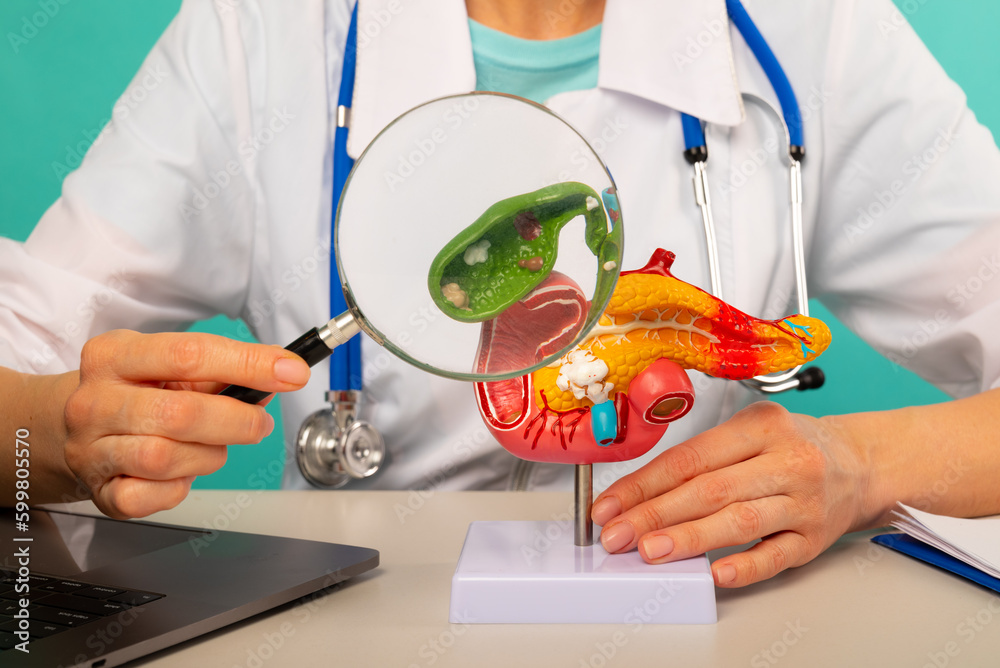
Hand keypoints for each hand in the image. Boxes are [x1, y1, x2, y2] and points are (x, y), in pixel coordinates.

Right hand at [62, 330, 310, 518]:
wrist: (68, 426)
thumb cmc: (133, 391)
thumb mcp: (166, 364)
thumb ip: (222, 367)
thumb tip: (280, 371)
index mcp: (113, 355)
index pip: (191, 353)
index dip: (249, 364)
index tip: (290, 372)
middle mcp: (95, 401)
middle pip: (181, 413)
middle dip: (237, 421)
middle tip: (259, 423)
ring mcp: (90, 449)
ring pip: (166, 458)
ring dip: (209, 455)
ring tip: (213, 446)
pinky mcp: (100, 491)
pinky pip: (150, 497)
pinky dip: (178, 489)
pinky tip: (181, 473)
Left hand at [591, 402, 871, 586]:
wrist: (862, 463)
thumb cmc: (792, 446)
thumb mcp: (751, 431)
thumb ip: (703, 456)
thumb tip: (640, 492)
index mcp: (760, 427)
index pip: (690, 458)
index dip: (644, 483)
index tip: (610, 505)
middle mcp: (785, 461)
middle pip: (710, 489)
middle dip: (655, 513)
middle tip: (618, 534)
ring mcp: (804, 502)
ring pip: (740, 520)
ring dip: (690, 538)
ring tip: (651, 551)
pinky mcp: (817, 539)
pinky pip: (777, 555)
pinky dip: (745, 566)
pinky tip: (715, 573)